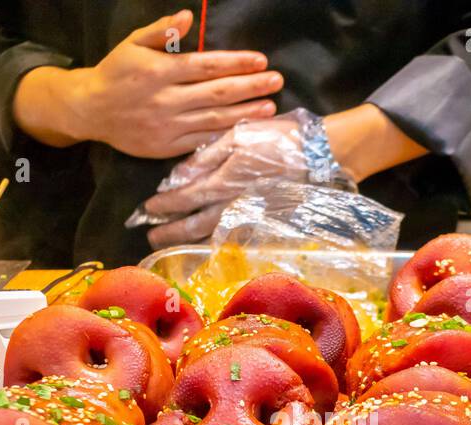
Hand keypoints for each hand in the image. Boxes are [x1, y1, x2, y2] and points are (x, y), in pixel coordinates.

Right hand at [13, 10, 281, 155]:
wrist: (91, 110)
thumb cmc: (116, 72)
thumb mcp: (132, 44)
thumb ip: (161, 31)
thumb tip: (188, 17)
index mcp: (160, 71)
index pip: (206, 66)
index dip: (236, 63)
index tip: (260, 60)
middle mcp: (166, 100)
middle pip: (217, 93)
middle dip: (251, 87)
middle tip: (276, 81)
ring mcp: (168, 126)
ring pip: (214, 119)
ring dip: (245, 113)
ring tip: (270, 107)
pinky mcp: (167, 147)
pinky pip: (202, 141)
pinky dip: (224, 135)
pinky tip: (245, 130)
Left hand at [142, 110, 335, 246]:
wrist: (321, 157)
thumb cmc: (279, 138)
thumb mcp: (239, 135)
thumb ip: (207, 156)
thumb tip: (179, 175)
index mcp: (225, 180)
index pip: (186, 198)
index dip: (165, 205)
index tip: (149, 208)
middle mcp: (234, 205)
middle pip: (195, 224)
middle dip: (170, 231)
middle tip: (152, 236)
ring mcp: (250, 218)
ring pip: (211, 235)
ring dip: (187, 240)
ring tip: (169, 242)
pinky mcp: (263, 224)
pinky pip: (232, 238)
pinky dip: (212, 242)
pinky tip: (202, 242)